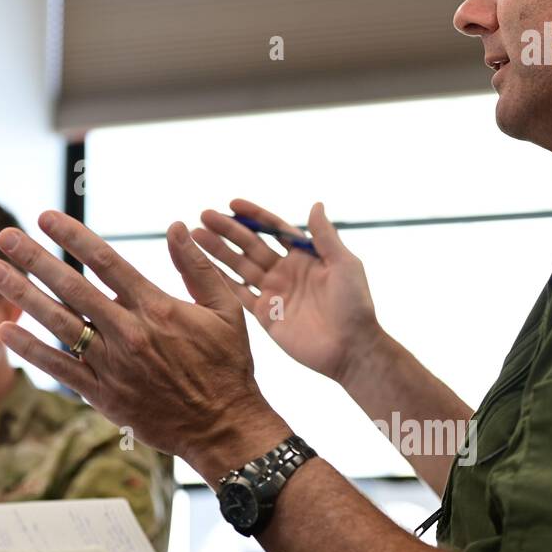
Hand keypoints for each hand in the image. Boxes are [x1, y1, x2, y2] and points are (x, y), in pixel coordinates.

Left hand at [0, 210, 291, 483]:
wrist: (222, 426)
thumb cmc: (227, 365)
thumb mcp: (226, 309)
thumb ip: (197, 267)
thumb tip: (176, 227)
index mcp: (156, 306)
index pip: (105, 261)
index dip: (72, 236)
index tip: (45, 217)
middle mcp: (128, 332)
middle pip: (72, 287)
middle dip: (35, 258)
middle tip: (5, 237)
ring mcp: (112, 364)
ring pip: (58, 323)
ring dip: (23, 295)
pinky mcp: (102, 394)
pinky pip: (59, 367)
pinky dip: (30, 349)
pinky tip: (5, 329)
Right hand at [192, 199, 379, 382]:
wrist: (351, 348)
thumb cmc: (355, 305)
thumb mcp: (345, 264)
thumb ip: (325, 236)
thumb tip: (315, 204)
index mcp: (305, 256)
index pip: (274, 229)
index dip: (254, 215)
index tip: (232, 203)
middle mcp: (286, 271)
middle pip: (251, 245)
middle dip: (228, 230)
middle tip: (204, 216)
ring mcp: (274, 292)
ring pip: (240, 266)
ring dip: (218, 251)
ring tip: (196, 235)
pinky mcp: (265, 315)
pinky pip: (239, 294)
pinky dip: (221, 281)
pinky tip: (202, 268)